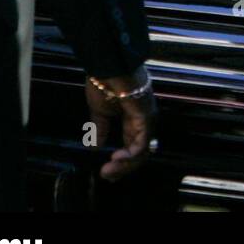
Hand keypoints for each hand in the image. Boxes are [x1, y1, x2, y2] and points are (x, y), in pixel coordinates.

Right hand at [84, 66, 158, 181]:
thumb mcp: (100, 111)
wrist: (108, 67)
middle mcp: (143, 120)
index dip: (121, 162)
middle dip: (123, 168)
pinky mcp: (145, 116)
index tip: (106, 172)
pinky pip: (142, 142)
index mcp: (133, 119)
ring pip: (142, 151)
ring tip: (109, 171)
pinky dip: (131, 154)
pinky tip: (117, 158)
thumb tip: (96, 146)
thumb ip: (101, 128)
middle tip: (107, 176)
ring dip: (126, 165)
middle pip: (139, 152)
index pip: (133, 146)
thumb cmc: (104, 82)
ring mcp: (146, 118)